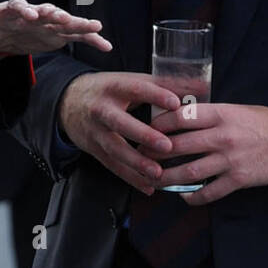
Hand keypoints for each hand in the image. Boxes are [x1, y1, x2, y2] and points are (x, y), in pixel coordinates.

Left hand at [0, 0, 111, 65]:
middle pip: (46, 11)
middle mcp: (33, 14)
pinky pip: (77, 36)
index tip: (30, 14)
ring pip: (66, 22)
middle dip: (56, 14)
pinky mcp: (57, 35)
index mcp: (11, 11)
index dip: (24, 9)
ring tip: (96, 26)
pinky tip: (107, 46)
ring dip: (80, 24)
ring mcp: (47, 24)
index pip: (18, 7)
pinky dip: (91, 39)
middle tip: (66, 18)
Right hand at [57, 71, 184, 193]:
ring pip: (115, 149)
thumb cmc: (108, 90)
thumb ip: (163, 84)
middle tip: (167, 146)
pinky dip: (130, 178)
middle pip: (120, 122)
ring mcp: (95, 131)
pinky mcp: (94, 149)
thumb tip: (200, 87)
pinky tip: (148, 186)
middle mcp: (101, 109)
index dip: (155, 95)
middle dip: (143, 135)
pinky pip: (112, 166)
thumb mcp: (129, 81)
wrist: (67, 102)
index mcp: (113, 87)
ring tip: (158, 173)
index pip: (135, 88)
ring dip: (137, 163)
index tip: (175, 103)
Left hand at [144, 102, 267, 203]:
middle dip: (154, 153)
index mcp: (219, 114)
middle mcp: (222, 136)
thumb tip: (175, 120)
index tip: (146, 130)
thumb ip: (206, 116)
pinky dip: (193, 197)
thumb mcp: (232, 110)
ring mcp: (230, 159)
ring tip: (154, 180)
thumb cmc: (259, 122)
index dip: (158, 124)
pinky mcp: (238, 180)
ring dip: (167, 178)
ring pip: (189, 172)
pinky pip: (209, 192)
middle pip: (178, 146)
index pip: (180, 117)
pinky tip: (183, 196)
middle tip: (141, 157)